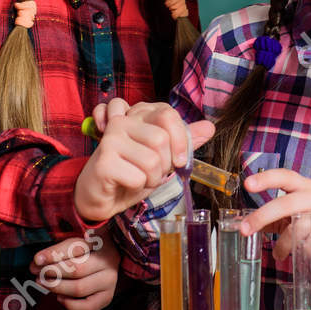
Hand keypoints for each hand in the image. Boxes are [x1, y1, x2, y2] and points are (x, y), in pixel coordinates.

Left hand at [33, 237, 119, 309]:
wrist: (103, 263)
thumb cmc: (83, 251)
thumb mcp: (73, 242)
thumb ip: (56, 252)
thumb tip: (36, 264)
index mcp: (101, 240)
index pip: (76, 247)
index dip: (54, 254)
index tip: (37, 259)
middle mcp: (109, 260)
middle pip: (77, 269)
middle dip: (53, 272)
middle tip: (38, 273)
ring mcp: (110, 280)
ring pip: (80, 288)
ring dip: (57, 287)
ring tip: (44, 283)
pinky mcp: (107, 297)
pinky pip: (87, 307)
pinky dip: (70, 304)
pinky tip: (60, 297)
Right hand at [74, 98, 214, 223]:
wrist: (101, 195)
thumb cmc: (130, 172)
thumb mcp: (162, 155)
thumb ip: (183, 140)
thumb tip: (209, 127)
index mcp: (137, 115)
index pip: (168, 114)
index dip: (181, 140)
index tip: (178, 160)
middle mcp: (122, 121)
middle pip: (161, 139)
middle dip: (164, 165)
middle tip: (151, 171)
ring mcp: (111, 139)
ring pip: (152, 160)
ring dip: (151, 178)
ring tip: (137, 177)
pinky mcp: (104, 161)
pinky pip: (138, 177)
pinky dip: (138, 187)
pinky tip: (124, 183)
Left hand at [238, 168, 310, 271]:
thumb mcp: (292, 214)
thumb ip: (270, 218)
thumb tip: (242, 224)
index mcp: (303, 187)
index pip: (284, 176)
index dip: (265, 179)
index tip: (247, 184)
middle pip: (286, 204)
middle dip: (262, 217)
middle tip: (245, 230)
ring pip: (297, 229)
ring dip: (282, 245)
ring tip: (278, 253)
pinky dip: (300, 252)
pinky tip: (299, 254)